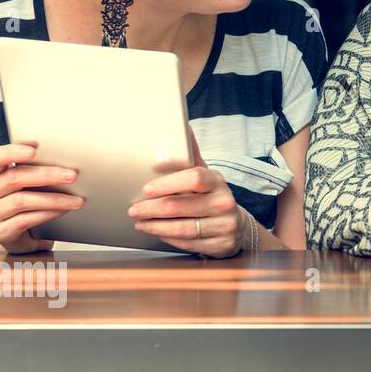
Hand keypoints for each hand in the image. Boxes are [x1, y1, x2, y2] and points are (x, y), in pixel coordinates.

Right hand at [0, 143, 81, 252]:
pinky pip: (25, 220)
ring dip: (54, 199)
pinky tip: (63, 211)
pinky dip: (47, 214)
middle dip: (46, 175)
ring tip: (77, 200)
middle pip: (14, 178)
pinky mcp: (0, 232)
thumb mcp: (28, 185)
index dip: (12, 151)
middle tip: (72, 175)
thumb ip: (37, 171)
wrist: (17, 235)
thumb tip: (69, 164)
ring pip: (21, 201)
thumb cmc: (26, 203)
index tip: (35, 149)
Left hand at [127, 127, 242, 257]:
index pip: (194, 178)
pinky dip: (168, 238)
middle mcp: (224, 202)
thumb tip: (183, 126)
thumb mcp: (205, 175)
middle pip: (182, 206)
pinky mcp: (221, 245)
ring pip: (182, 228)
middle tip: (133, 210)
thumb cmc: (211, 196)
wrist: (236, 225)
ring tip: (139, 222)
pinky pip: (188, 243)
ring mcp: (224, 225)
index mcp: (218, 181)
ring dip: (155, 226)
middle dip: (152, 209)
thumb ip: (191, 155)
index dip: (168, 184)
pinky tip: (156, 233)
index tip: (146, 189)